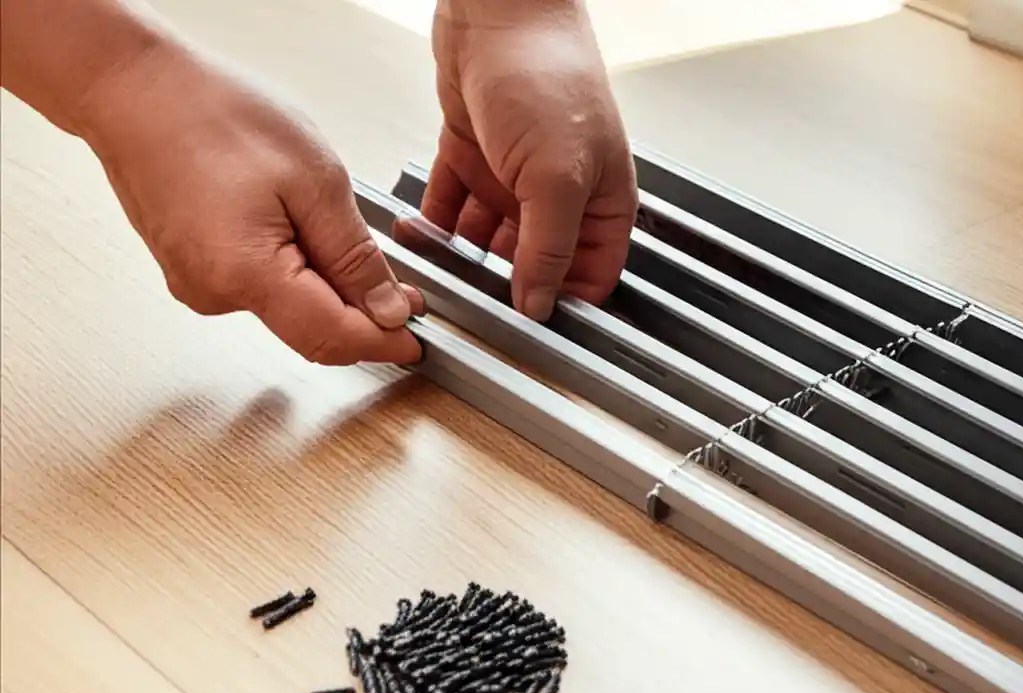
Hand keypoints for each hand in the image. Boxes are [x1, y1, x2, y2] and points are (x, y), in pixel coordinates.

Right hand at [80, 43, 425, 364]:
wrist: (135, 88)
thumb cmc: (212, 114)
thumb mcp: (315, 179)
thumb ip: (354, 255)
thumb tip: (386, 309)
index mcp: (244, 275)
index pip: (331, 339)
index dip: (382, 343)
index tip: (415, 340)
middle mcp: (213, 293)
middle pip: (311, 329)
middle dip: (361, 313)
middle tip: (401, 284)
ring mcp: (196, 284)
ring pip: (288, 308)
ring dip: (328, 286)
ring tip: (331, 222)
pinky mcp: (192, 270)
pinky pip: (260, 286)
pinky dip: (295, 268)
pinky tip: (297, 222)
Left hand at [424, 0, 638, 320]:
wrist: (498, 11)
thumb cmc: (549, 73)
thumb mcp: (557, 177)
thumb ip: (549, 248)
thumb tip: (539, 306)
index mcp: (601, 202)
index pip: (592, 276)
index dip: (564, 304)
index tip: (528, 328)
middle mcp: (559, 195)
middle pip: (533, 263)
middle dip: (503, 284)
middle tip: (470, 305)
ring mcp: (515, 178)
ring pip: (486, 240)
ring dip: (461, 257)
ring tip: (435, 273)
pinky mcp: (473, 157)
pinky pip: (450, 206)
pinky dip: (432, 223)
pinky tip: (417, 235)